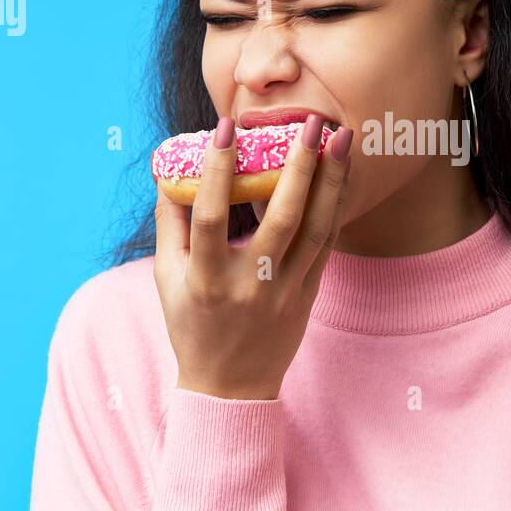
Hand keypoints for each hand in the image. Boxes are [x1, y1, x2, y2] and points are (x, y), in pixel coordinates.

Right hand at [152, 114, 352, 398]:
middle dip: (300, 167)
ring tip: (342, 139)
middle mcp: (250, 284)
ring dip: (333, 181)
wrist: (230, 387)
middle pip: (282, 218)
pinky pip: (328, 245)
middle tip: (313, 123)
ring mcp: (285, 291)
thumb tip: (170, 166)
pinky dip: (337, 207)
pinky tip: (344, 175)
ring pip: (317, 230)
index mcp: (207, 278)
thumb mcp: (166, 277)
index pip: (213, 215)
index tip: (227, 126)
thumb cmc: (192, 325)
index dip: (219, 169)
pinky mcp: (309, 295)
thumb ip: (170, 221)